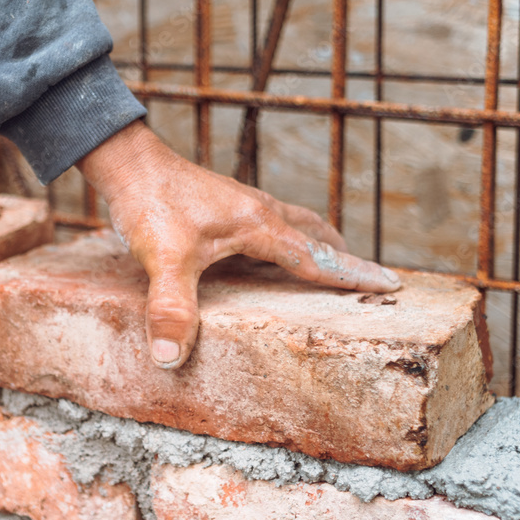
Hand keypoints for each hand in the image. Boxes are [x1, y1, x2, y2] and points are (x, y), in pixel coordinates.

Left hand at [77, 120, 401, 368]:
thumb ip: (171, 308)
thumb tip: (171, 356)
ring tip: (330, 262)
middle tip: (368, 278)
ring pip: (294, 224)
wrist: (128, 163)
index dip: (352, 275)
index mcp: (259, 224)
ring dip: (317, 242)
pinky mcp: (224, 205)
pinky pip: (270, 224)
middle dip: (342, 257)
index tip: (391, 285)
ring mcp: (242, 205)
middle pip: (314, 233)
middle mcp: (259, 211)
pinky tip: (268, 254)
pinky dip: (286, 239)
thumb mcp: (164, 259)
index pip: (317, 255)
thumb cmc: (151, 203)